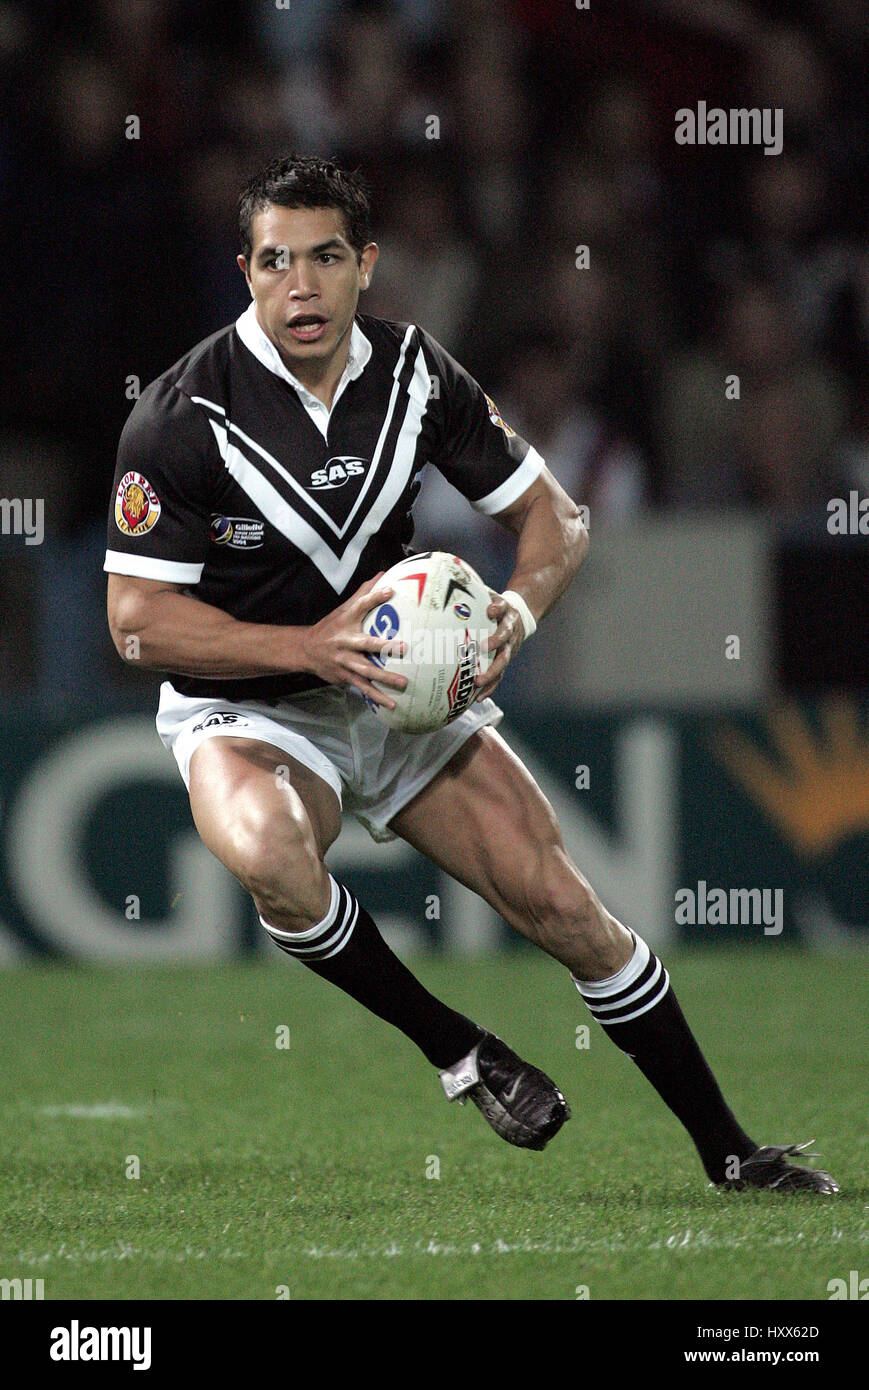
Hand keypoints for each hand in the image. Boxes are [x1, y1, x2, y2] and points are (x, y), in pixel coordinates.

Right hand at [301, 574, 407, 708]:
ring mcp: (344, 661)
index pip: (360, 606)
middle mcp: (344, 642)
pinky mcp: (344, 677)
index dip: (374, 597)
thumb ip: (363, 593)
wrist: (305, 650)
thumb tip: (382, 574)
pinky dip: (376, 696)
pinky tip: (392, 704)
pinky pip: (362, 688)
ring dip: (384, 678)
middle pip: (365, 644)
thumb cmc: (331, 627)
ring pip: (365, 671)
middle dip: (383, 646)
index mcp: (345, 622)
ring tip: (403, 683)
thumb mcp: (343, 609)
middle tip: (404, 648)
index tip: (390, 590)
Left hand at [474, 592, 526, 700]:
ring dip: (492, 672)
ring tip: (478, 681)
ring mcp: (509, 647)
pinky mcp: (505, 660)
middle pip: (506, 636)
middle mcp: (510, 630)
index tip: (490, 610)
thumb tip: (453, 572)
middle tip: (484, 647)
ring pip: (503, 661)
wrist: (520, 616)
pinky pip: (499, 675)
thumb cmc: (494, 605)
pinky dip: (490, 686)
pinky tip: (478, 697)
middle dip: (496, 642)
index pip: (503, 607)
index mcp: (506, 611)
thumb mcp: (488, 594)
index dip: (497, 608)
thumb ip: (473, 588)